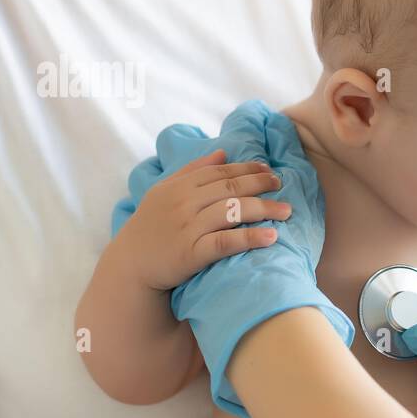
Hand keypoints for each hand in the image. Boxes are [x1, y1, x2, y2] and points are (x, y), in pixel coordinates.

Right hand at [113, 149, 289, 290]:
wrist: (130, 265)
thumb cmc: (151, 226)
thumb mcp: (164, 191)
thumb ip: (192, 170)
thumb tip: (223, 153)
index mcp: (179, 187)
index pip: (219, 172)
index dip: (247, 169)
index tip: (268, 169)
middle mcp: (184, 204)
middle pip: (230, 189)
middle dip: (260, 184)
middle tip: (281, 185)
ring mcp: (188, 228)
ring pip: (232, 212)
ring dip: (263, 209)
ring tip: (286, 211)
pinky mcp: (192, 253)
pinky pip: (226, 242)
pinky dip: (250, 238)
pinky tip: (271, 237)